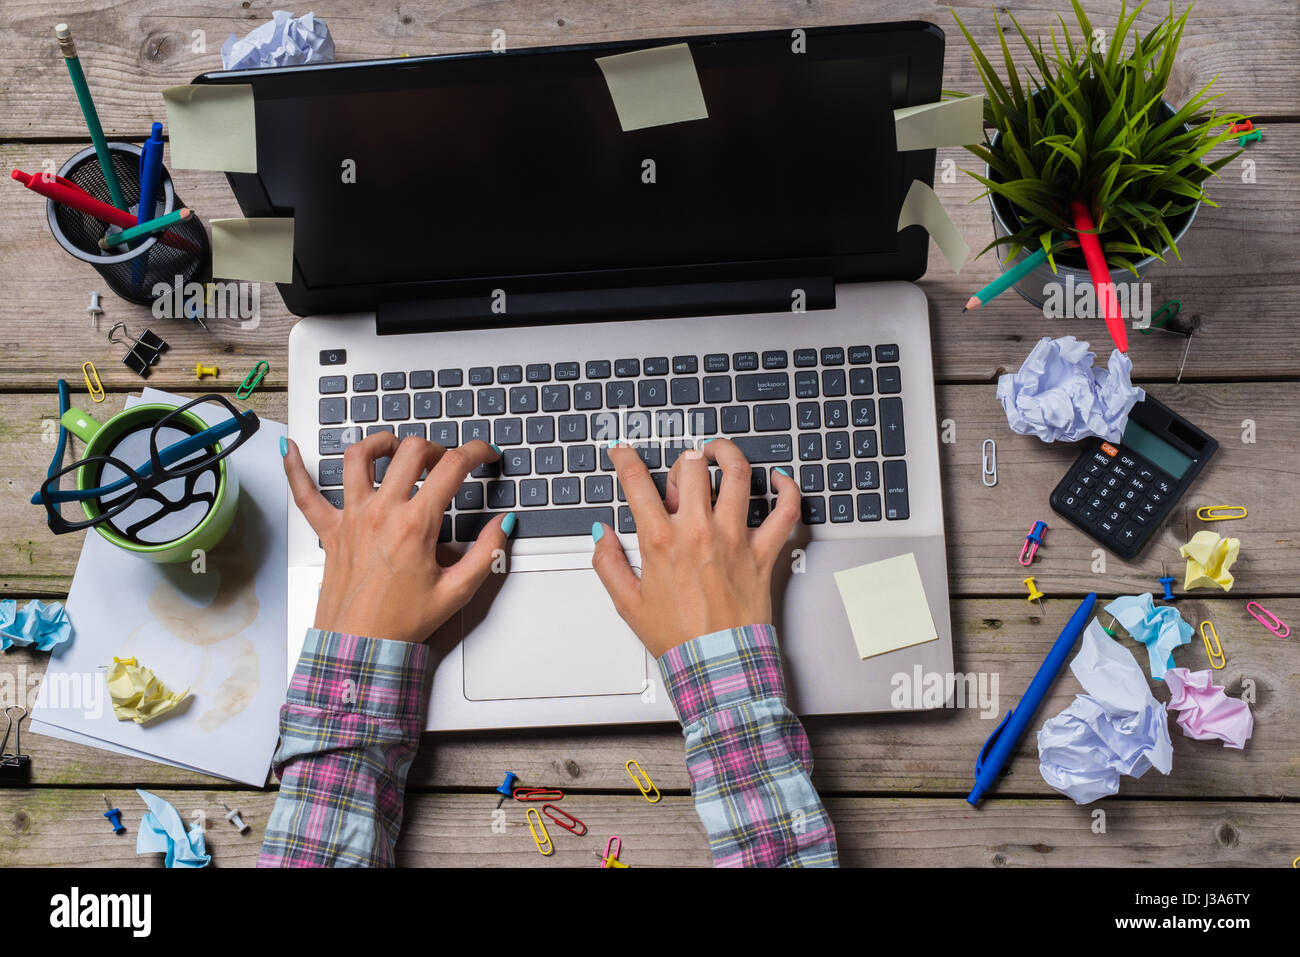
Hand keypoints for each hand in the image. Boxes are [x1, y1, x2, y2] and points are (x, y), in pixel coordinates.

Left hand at [282, 433, 512, 642]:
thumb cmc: (402, 623)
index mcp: (416, 525)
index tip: (484, 454)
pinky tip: (290, 449)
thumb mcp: (457, 591)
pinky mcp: (329, 531)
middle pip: (410, 452)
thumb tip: (504, 524)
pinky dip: (296, 470)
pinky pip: (305, 494)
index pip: (452, 468)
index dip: (475, 452)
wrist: (359, 647)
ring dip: (380, 443)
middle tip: (445, 462)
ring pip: (359, 457)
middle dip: (435, 447)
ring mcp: (352, 517)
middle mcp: (382, 512)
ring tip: (394, 447)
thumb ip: (487, 553)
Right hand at [591, 439, 799, 656]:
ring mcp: (734, 539)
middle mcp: (699, 532)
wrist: (717, 666)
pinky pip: (785, 511)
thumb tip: (601, 534)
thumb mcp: (627, 603)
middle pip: (692, 467)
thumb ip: (608, 563)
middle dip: (682, 459)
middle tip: (681, 468)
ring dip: (728, 454)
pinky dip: (786, 489)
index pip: (637, 483)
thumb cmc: (678, 638)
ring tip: (719, 452)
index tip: (623, 453)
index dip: (625, 459)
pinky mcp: (763, 552)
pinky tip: (778, 479)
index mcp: (661, 541)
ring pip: (738, 475)